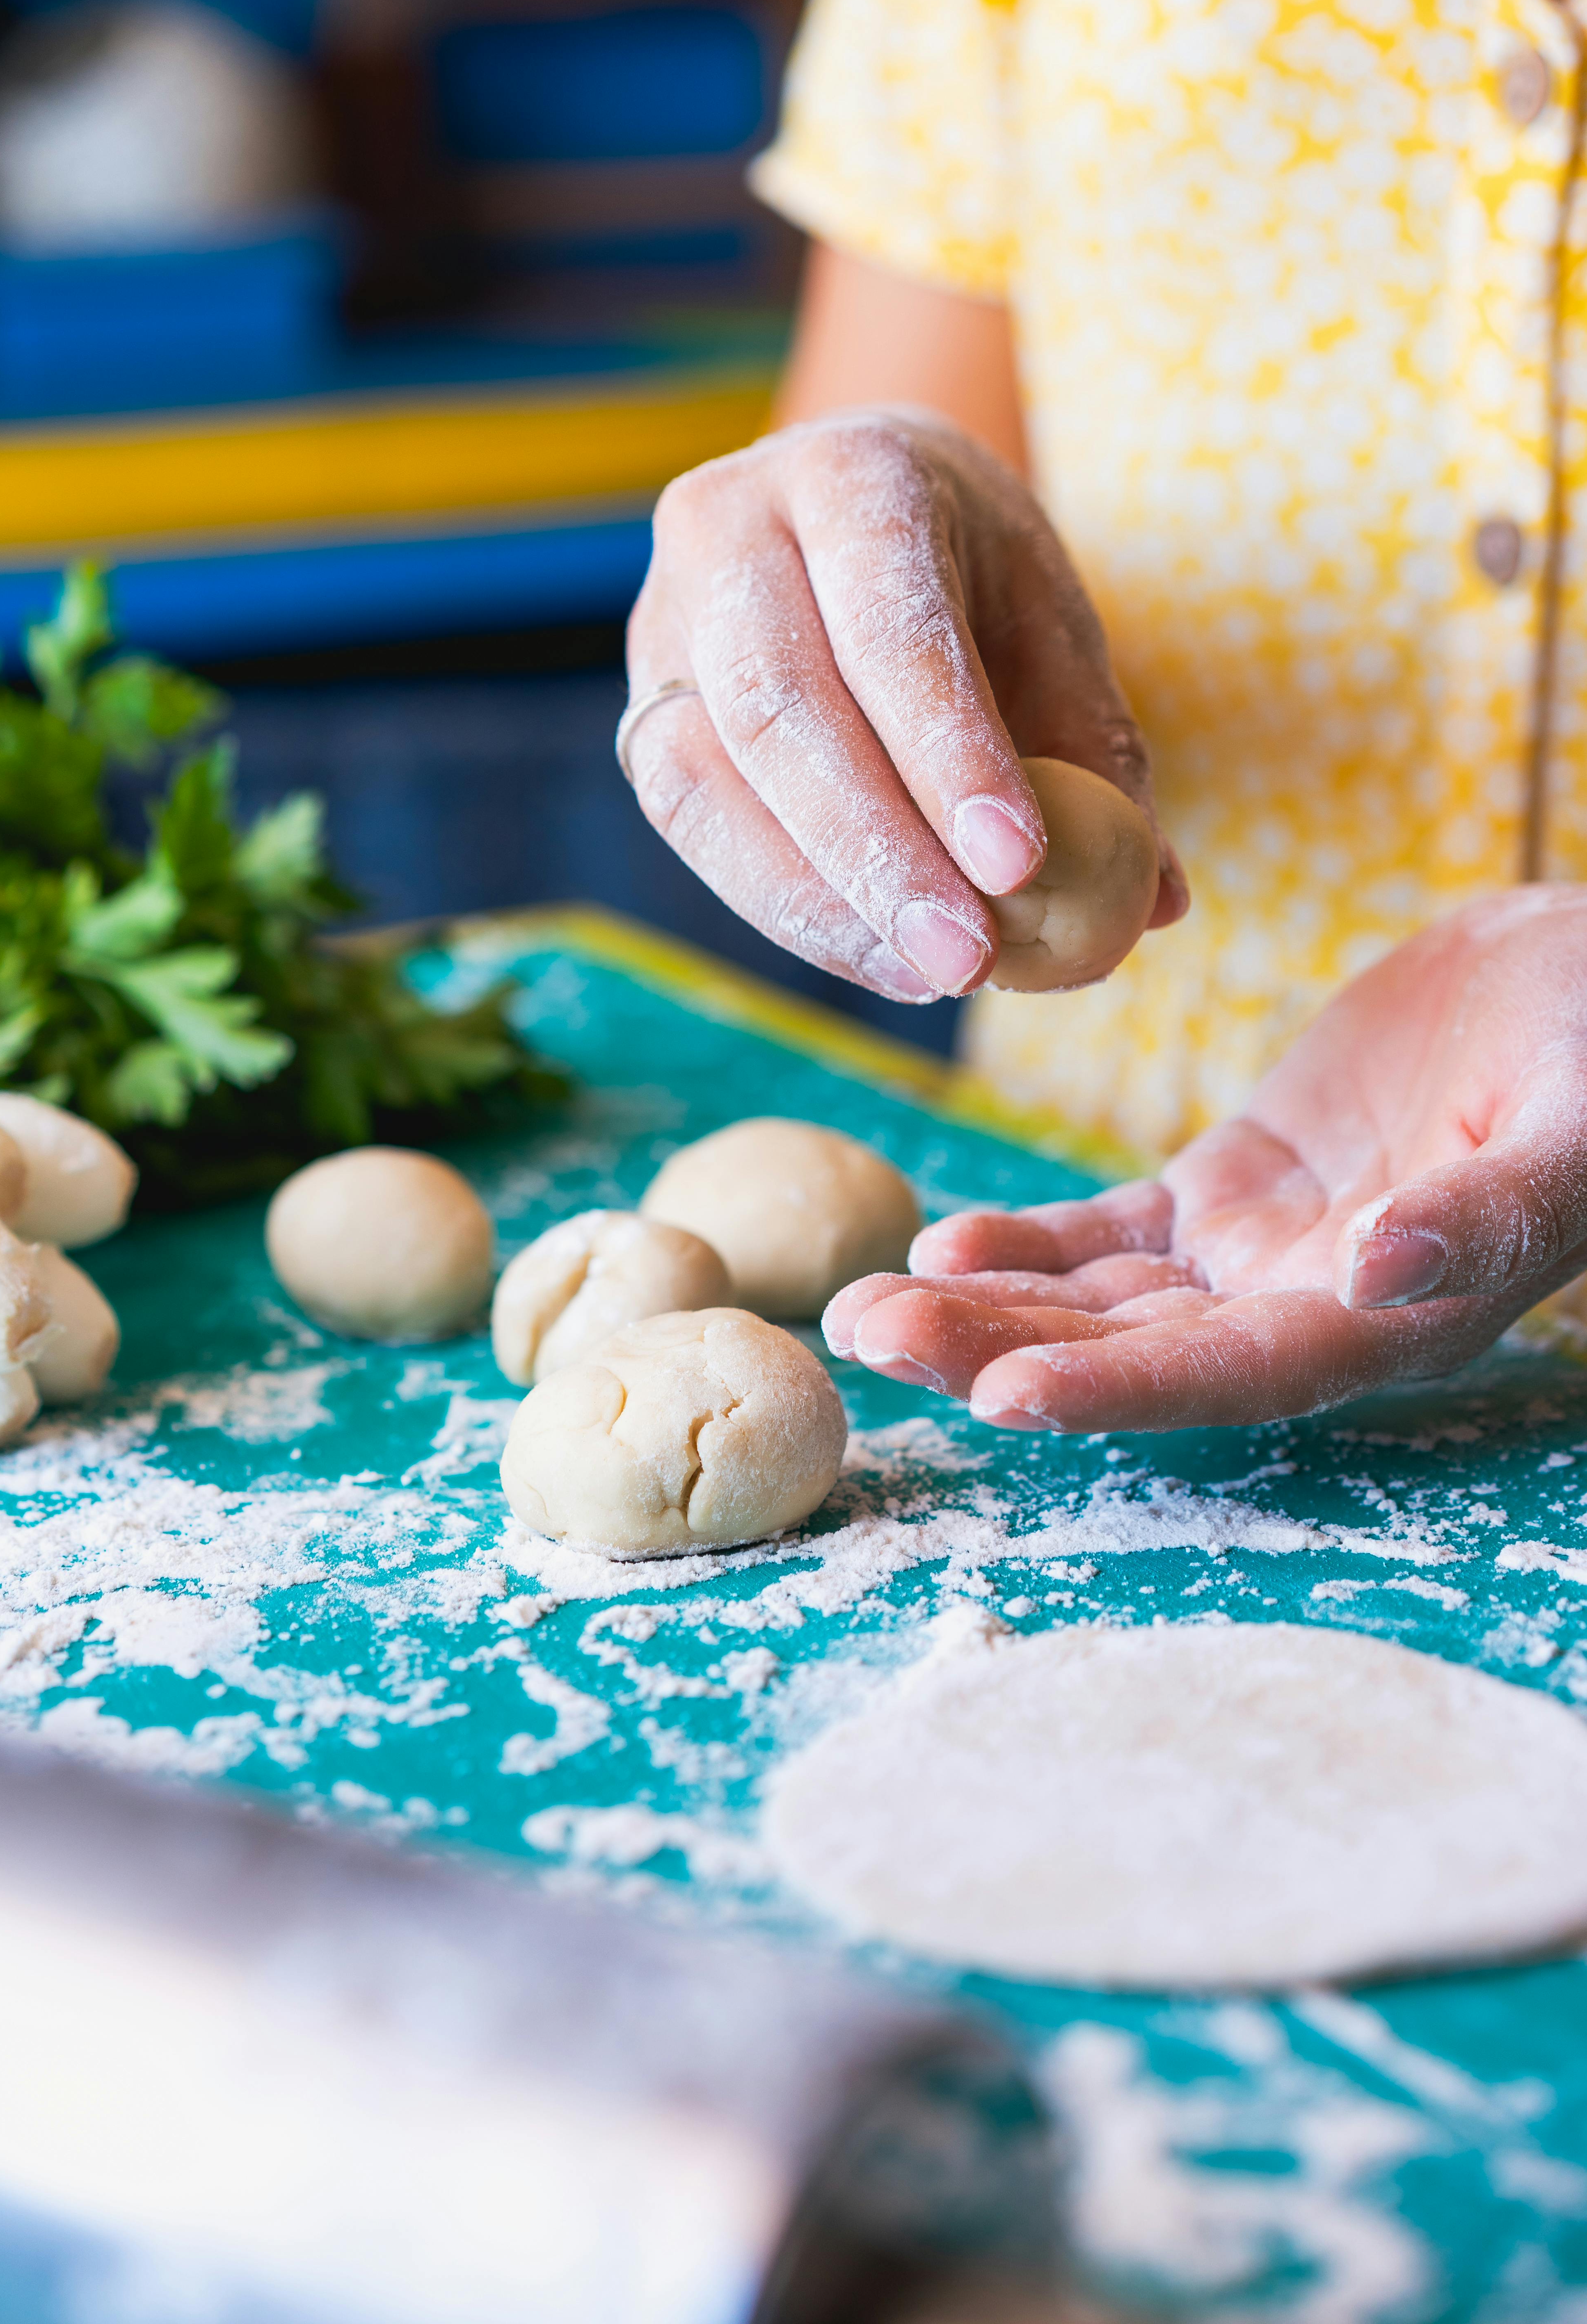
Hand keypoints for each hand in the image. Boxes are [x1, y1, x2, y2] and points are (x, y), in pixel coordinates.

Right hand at [624, 410, 1186, 1002]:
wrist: (856, 514)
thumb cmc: (970, 575)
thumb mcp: (1050, 623)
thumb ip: (1098, 751)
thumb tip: (1154, 903)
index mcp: (849, 475)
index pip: (888, 624)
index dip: (947, 750)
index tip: (1018, 864)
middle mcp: (727, 530)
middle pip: (780, 707)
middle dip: (880, 850)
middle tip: (971, 957)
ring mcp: (663, 621)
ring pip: (707, 778)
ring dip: (823, 899)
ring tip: (933, 974)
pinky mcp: (643, 712)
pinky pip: (694, 825)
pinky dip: (790, 906)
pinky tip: (880, 959)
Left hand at [826, 889, 1586, 1426]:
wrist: (1584, 982)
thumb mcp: (1574, 1129)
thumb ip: (1486, 1217)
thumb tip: (1380, 1271)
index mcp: (1384, 1321)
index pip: (1229, 1376)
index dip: (1117, 1391)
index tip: (998, 1395)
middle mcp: (1305, 1308)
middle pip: (1131, 1350)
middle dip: (997, 1350)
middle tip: (863, 1332)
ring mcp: (1259, 1251)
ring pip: (1099, 1297)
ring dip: (983, 1304)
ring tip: (864, 1300)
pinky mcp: (1231, 1184)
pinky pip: (1111, 1229)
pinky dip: (1029, 1241)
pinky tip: (940, 1238)